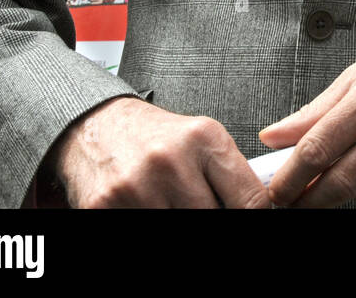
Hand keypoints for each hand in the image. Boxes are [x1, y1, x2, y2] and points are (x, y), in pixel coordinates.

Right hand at [46, 96, 273, 208]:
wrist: (98, 125)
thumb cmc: (155, 136)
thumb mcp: (201, 140)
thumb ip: (230, 174)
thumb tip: (258, 208)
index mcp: (204, 139)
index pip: (250, 200)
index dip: (254, 214)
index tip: (252, 215)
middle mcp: (171, 161)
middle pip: (212, 218)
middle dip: (210, 215)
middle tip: (198, 203)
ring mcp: (136, 187)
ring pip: (176, 228)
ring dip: (176, 217)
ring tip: (171, 201)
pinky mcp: (103, 207)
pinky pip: (140, 229)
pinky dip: (147, 221)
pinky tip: (146, 206)